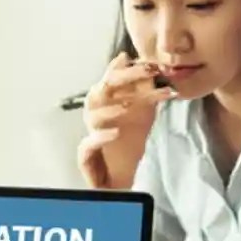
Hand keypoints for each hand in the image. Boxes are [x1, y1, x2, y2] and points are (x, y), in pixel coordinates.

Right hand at [77, 53, 175, 188]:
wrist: (121, 177)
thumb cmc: (128, 144)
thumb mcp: (143, 114)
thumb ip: (146, 92)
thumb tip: (153, 66)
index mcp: (108, 103)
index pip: (112, 78)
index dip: (126, 68)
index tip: (147, 63)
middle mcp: (96, 115)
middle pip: (102, 90)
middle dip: (123, 77)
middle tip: (147, 72)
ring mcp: (90, 134)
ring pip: (91, 115)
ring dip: (109, 108)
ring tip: (127, 106)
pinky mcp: (86, 156)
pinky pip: (88, 144)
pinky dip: (100, 137)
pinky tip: (115, 133)